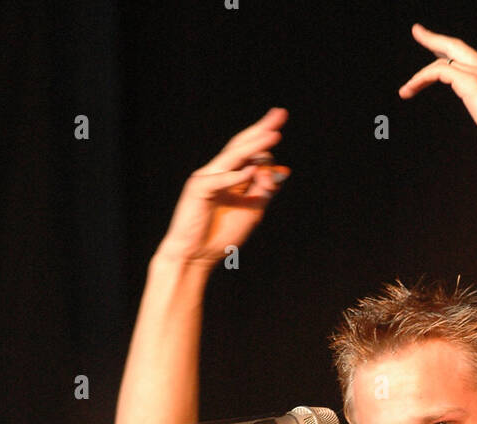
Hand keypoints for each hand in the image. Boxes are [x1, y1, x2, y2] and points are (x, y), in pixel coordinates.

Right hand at [156, 109, 289, 266]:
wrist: (195, 256)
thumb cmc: (220, 237)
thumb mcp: (251, 212)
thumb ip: (264, 192)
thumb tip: (281, 170)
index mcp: (229, 176)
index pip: (250, 154)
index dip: (267, 151)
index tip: (282, 158)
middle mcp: (218, 172)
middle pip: (241, 145)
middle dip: (261, 129)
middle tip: (280, 114)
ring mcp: (206, 178)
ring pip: (232, 157)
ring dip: (254, 145)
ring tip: (272, 134)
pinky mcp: (198, 190)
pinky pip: (218, 181)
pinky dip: (234, 177)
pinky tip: (251, 170)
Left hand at [399, 24, 476, 161]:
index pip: (468, 58)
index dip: (450, 52)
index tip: (436, 50)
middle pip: (455, 46)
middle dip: (434, 38)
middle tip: (418, 32)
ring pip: (443, 60)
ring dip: (420, 75)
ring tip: (405, 89)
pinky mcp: (471, 82)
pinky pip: (439, 71)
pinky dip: (421, 78)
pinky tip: (411, 89)